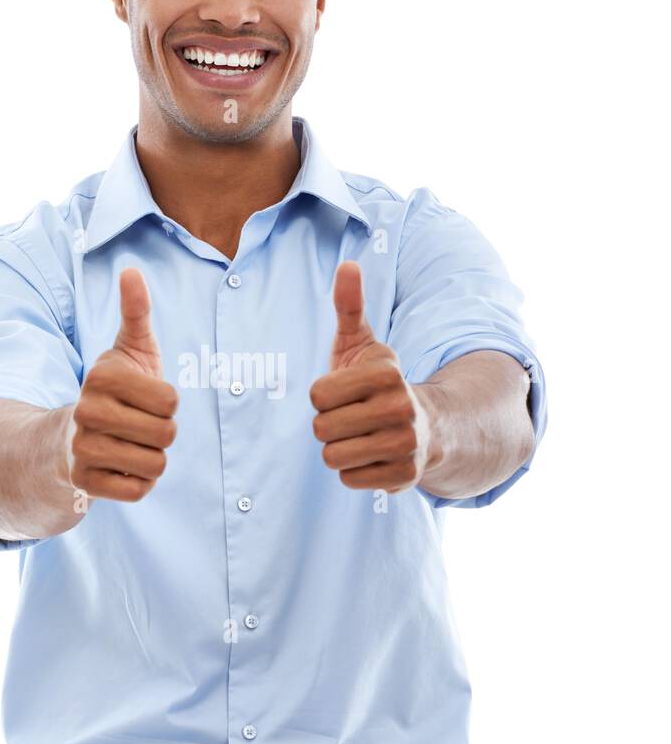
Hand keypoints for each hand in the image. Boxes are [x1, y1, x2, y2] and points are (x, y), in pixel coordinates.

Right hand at [65, 267, 178, 501]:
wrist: (69, 439)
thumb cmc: (114, 390)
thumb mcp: (129, 349)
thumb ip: (135, 311)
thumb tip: (131, 270)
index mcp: (101, 376)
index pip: (171, 401)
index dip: (167, 403)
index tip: (145, 399)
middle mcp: (86, 411)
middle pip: (166, 435)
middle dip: (163, 433)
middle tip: (139, 426)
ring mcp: (82, 449)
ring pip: (156, 465)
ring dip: (152, 459)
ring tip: (130, 446)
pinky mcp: (84, 482)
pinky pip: (138, 490)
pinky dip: (139, 483)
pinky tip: (121, 468)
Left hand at [309, 261, 437, 492]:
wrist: (425, 426)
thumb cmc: (377, 382)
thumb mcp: (361, 343)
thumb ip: (350, 305)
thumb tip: (348, 264)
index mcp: (388, 374)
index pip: (317, 396)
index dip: (323, 396)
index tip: (344, 392)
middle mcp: (402, 409)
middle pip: (322, 429)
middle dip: (328, 424)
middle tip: (352, 417)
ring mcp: (406, 446)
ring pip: (333, 457)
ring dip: (338, 449)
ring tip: (360, 436)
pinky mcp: (404, 477)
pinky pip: (348, 479)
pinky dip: (353, 471)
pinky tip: (371, 456)